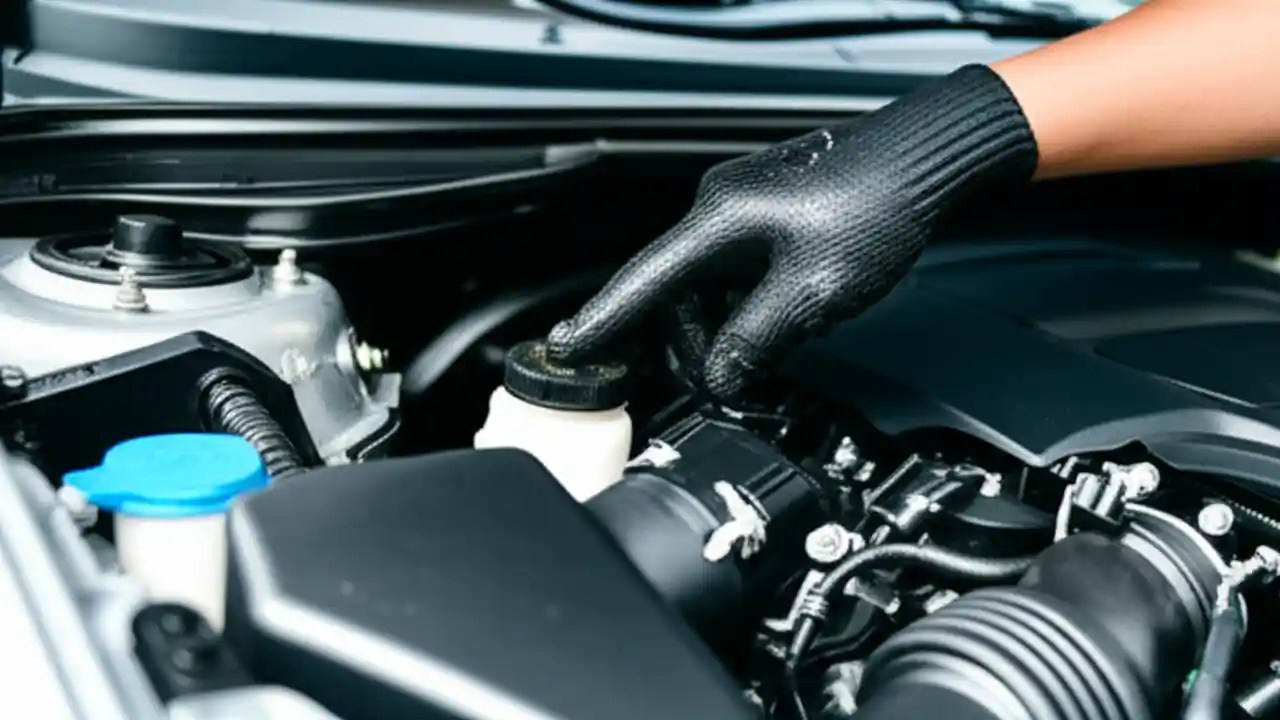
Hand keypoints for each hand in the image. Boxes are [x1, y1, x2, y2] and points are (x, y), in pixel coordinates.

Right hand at [549, 65, 1037, 399]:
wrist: (921, 163)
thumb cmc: (874, 210)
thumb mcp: (811, 296)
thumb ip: (754, 343)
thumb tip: (721, 378)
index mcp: (717, 223)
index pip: (642, 281)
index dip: (601, 320)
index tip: (566, 346)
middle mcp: (720, 209)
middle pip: (678, 295)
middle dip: (699, 344)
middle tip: (730, 384)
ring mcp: (743, 209)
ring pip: (710, 287)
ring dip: (729, 328)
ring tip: (769, 354)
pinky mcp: (767, 216)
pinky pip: (737, 272)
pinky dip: (749, 305)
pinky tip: (784, 321)